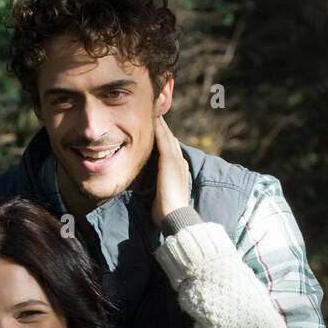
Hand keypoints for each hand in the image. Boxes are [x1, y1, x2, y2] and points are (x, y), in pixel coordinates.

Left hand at [150, 114, 190, 229]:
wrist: (175, 216)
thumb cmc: (166, 213)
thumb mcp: (161, 197)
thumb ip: (157, 190)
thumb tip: (148, 194)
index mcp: (179, 171)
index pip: (170, 150)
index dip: (164, 138)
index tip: (156, 128)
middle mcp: (180, 163)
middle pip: (170, 139)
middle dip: (162, 126)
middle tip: (155, 112)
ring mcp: (176, 160)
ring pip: (167, 136)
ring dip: (160, 124)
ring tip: (153, 110)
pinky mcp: (170, 160)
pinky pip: (163, 139)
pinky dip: (158, 128)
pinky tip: (153, 119)